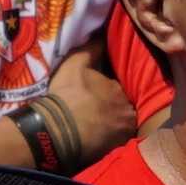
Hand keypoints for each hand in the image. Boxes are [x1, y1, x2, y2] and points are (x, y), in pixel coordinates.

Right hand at [45, 48, 137, 168]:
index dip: (108, 90)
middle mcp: (128, 110)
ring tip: (98, 127)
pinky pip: (116, 143)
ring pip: (121, 125)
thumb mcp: (75, 63)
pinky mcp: (116, 150)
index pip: (117, 87)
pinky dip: (110, 140)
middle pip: (122, 107)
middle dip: (114, 107)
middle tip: (98, 111)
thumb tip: (103, 34)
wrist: (57, 131)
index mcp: (119, 88)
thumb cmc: (67, 95)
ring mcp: (123, 132)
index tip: (96, 93)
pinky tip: (99, 140)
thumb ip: (92, 48)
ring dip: (114, 124)